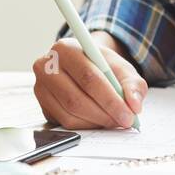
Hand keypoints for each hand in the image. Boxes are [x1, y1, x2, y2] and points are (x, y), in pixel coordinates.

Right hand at [32, 33, 146, 128]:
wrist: (84, 64)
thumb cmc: (102, 65)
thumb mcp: (121, 68)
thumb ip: (133, 84)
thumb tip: (134, 105)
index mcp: (66, 48)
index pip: (88, 77)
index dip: (110, 99)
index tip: (128, 114)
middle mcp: (46, 66)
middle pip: (76, 98)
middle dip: (104, 114)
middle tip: (124, 121)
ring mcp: (40, 87)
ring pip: (70, 114)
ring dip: (96, 122)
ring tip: (114, 120)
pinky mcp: (42, 105)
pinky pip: (65, 123)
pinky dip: (86, 126)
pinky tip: (98, 120)